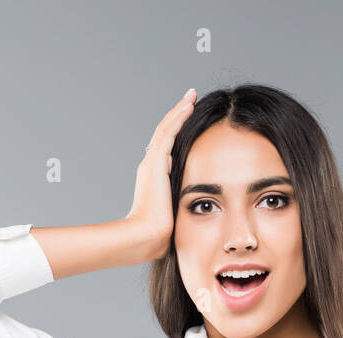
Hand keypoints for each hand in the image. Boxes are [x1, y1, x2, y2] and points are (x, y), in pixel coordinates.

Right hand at [125, 88, 195, 259]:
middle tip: (189, 99)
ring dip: (178, 111)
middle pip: (164, 134)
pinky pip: (168, 134)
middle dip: (177, 115)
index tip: (187, 120)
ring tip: (190, 97)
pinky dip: (178, 118)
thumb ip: (180, 203)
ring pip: (166, 129)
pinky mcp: (156, 163)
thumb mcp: (173, 213)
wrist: (147, 236)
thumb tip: (196, 207)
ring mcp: (151, 163)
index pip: (165, 148)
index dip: (176, 132)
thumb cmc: (160, 233)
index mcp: (153, 176)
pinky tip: (188, 106)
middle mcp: (150, 166)